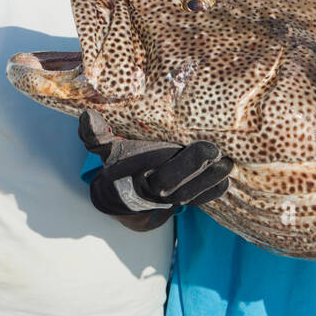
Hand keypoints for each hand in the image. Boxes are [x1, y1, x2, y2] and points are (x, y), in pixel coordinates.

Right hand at [79, 110, 232, 218]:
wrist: (121, 193)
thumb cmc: (119, 162)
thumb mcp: (105, 148)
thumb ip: (96, 134)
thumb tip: (87, 115)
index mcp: (138, 178)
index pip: (162, 177)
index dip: (185, 166)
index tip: (207, 149)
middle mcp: (156, 191)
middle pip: (182, 187)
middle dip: (202, 172)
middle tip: (221, 155)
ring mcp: (172, 198)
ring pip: (194, 195)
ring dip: (212, 181)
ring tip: (229, 164)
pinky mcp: (184, 200)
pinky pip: (200, 200)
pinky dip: (214, 191)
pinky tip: (226, 179)